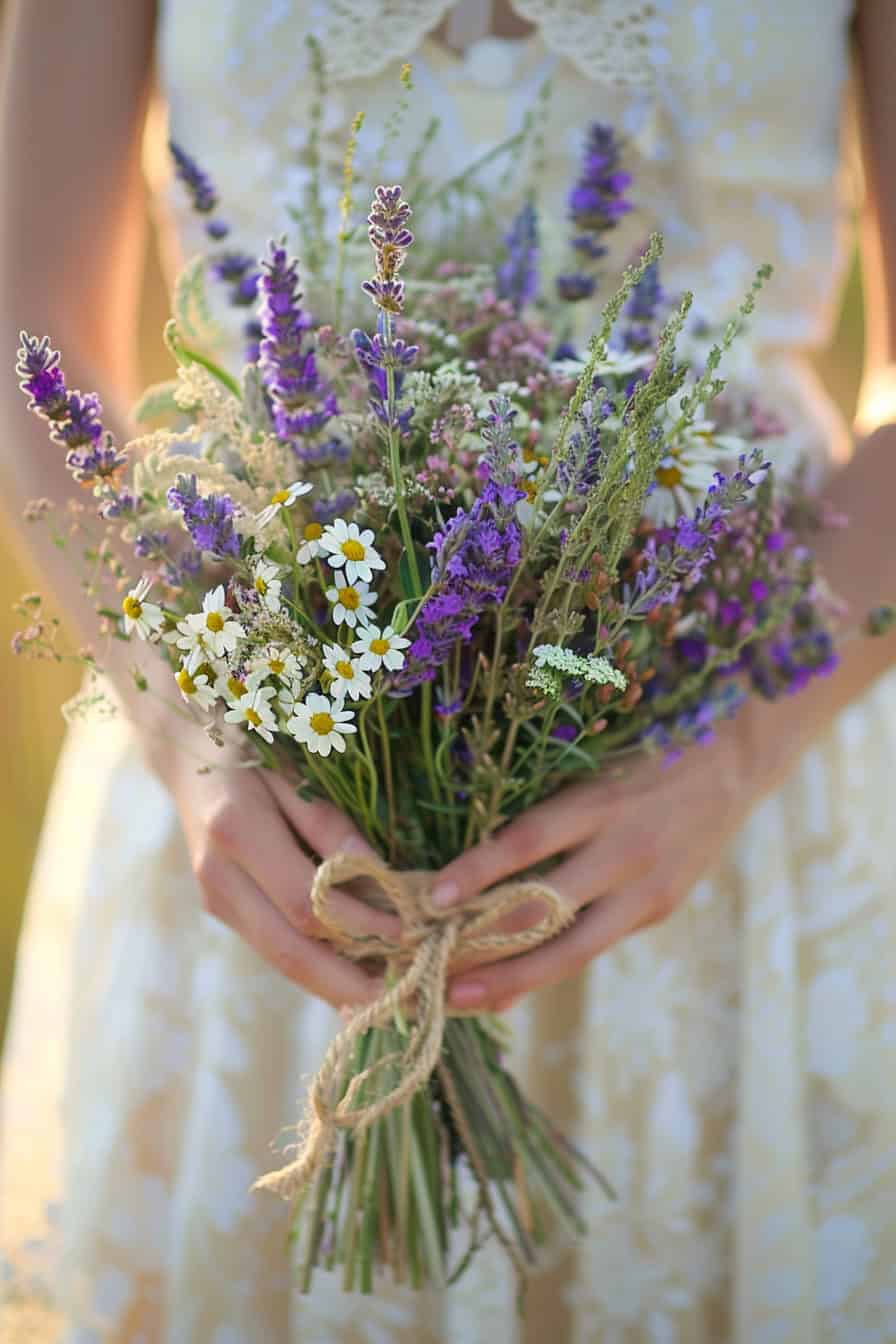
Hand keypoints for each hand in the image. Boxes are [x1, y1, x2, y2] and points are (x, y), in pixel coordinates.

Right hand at [163, 749, 395, 1009]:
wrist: (185, 750)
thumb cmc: (252, 744)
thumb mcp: (296, 766)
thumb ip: (330, 822)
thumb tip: (377, 875)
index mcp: (236, 830)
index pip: (304, 902)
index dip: (359, 924)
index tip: (410, 932)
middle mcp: (218, 876)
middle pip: (288, 950)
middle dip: (347, 983)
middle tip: (405, 999)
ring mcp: (215, 899)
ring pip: (279, 958)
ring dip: (334, 983)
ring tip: (390, 996)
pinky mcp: (222, 909)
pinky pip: (274, 945)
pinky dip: (316, 966)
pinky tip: (357, 974)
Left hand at [436, 708, 768, 1012]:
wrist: (732, 766)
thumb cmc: (639, 757)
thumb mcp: (592, 771)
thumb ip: (542, 817)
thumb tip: (476, 869)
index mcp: (600, 804)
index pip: (529, 841)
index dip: (480, 869)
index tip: (434, 896)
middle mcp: (625, 852)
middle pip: (547, 913)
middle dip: (485, 948)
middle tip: (430, 973)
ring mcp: (647, 890)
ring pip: (572, 950)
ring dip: (513, 979)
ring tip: (460, 999)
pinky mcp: (659, 911)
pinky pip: (593, 946)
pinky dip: (548, 968)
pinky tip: (508, 987)